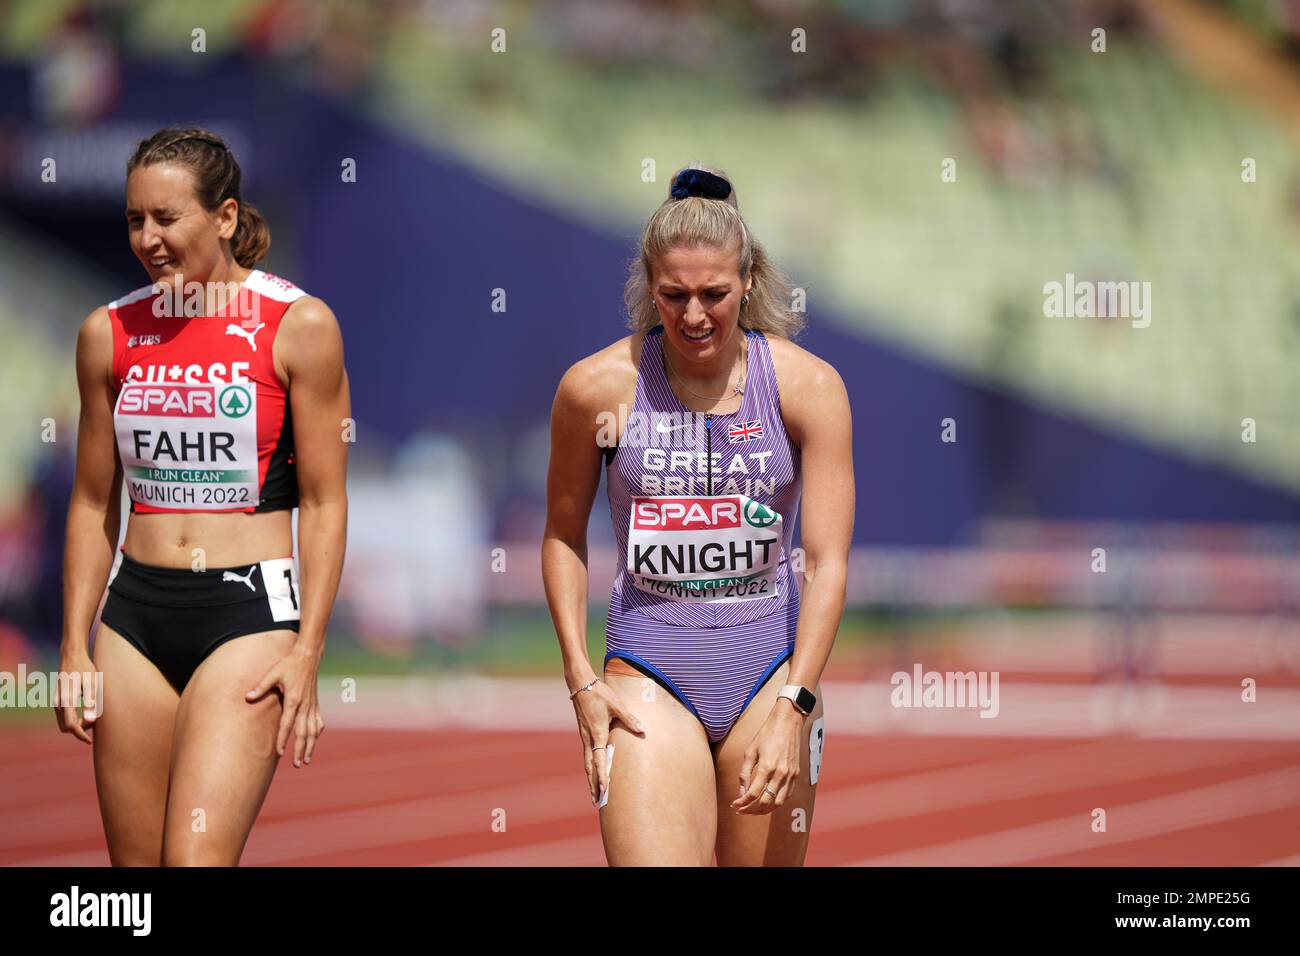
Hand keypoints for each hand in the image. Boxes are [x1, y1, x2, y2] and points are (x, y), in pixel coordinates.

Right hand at [53, 649, 100, 744]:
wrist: (72, 656)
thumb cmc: (85, 669)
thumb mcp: (93, 683)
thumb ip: (92, 702)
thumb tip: (91, 720)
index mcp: (66, 700)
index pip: (70, 726)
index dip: (80, 735)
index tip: (90, 741)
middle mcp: (57, 703)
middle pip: (66, 727)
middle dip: (79, 729)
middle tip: (95, 721)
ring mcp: (55, 701)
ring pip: (64, 722)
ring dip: (77, 724)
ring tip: (93, 714)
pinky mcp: (57, 700)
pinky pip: (64, 716)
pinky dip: (74, 718)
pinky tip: (87, 710)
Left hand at [246, 646, 323, 767]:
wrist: (308, 656)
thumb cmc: (288, 664)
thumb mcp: (272, 673)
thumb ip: (260, 687)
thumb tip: (247, 698)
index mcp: (294, 700)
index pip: (287, 725)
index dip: (283, 740)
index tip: (280, 753)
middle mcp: (305, 705)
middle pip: (303, 732)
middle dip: (301, 750)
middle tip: (298, 764)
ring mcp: (312, 705)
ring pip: (313, 730)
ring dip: (311, 746)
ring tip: (306, 760)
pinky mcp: (315, 703)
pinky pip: (318, 721)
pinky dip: (317, 732)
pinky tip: (314, 739)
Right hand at [571, 678, 646, 805]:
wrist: (580, 684)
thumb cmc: (599, 693)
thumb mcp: (616, 705)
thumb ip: (630, 719)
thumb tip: (644, 731)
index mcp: (597, 734)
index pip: (599, 760)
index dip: (602, 777)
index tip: (605, 791)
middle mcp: (588, 738)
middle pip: (590, 767)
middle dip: (593, 785)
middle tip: (596, 802)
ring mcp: (585, 736)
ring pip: (586, 762)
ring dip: (590, 778)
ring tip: (593, 792)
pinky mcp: (584, 732)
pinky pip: (586, 754)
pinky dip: (589, 766)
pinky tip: (592, 770)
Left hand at [732, 701, 803, 814]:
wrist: (787, 722)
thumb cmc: (766, 734)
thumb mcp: (750, 751)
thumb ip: (744, 773)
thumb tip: (741, 792)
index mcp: (766, 767)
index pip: (753, 794)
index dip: (742, 803)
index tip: (734, 805)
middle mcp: (780, 774)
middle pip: (765, 802)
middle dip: (751, 810)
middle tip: (741, 810)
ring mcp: (790, 775)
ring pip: (778, 803)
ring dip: (765, 810)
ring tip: (753, 810)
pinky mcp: (796, 774)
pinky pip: (787, 795)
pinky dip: (776, 802)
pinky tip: (767, 801)